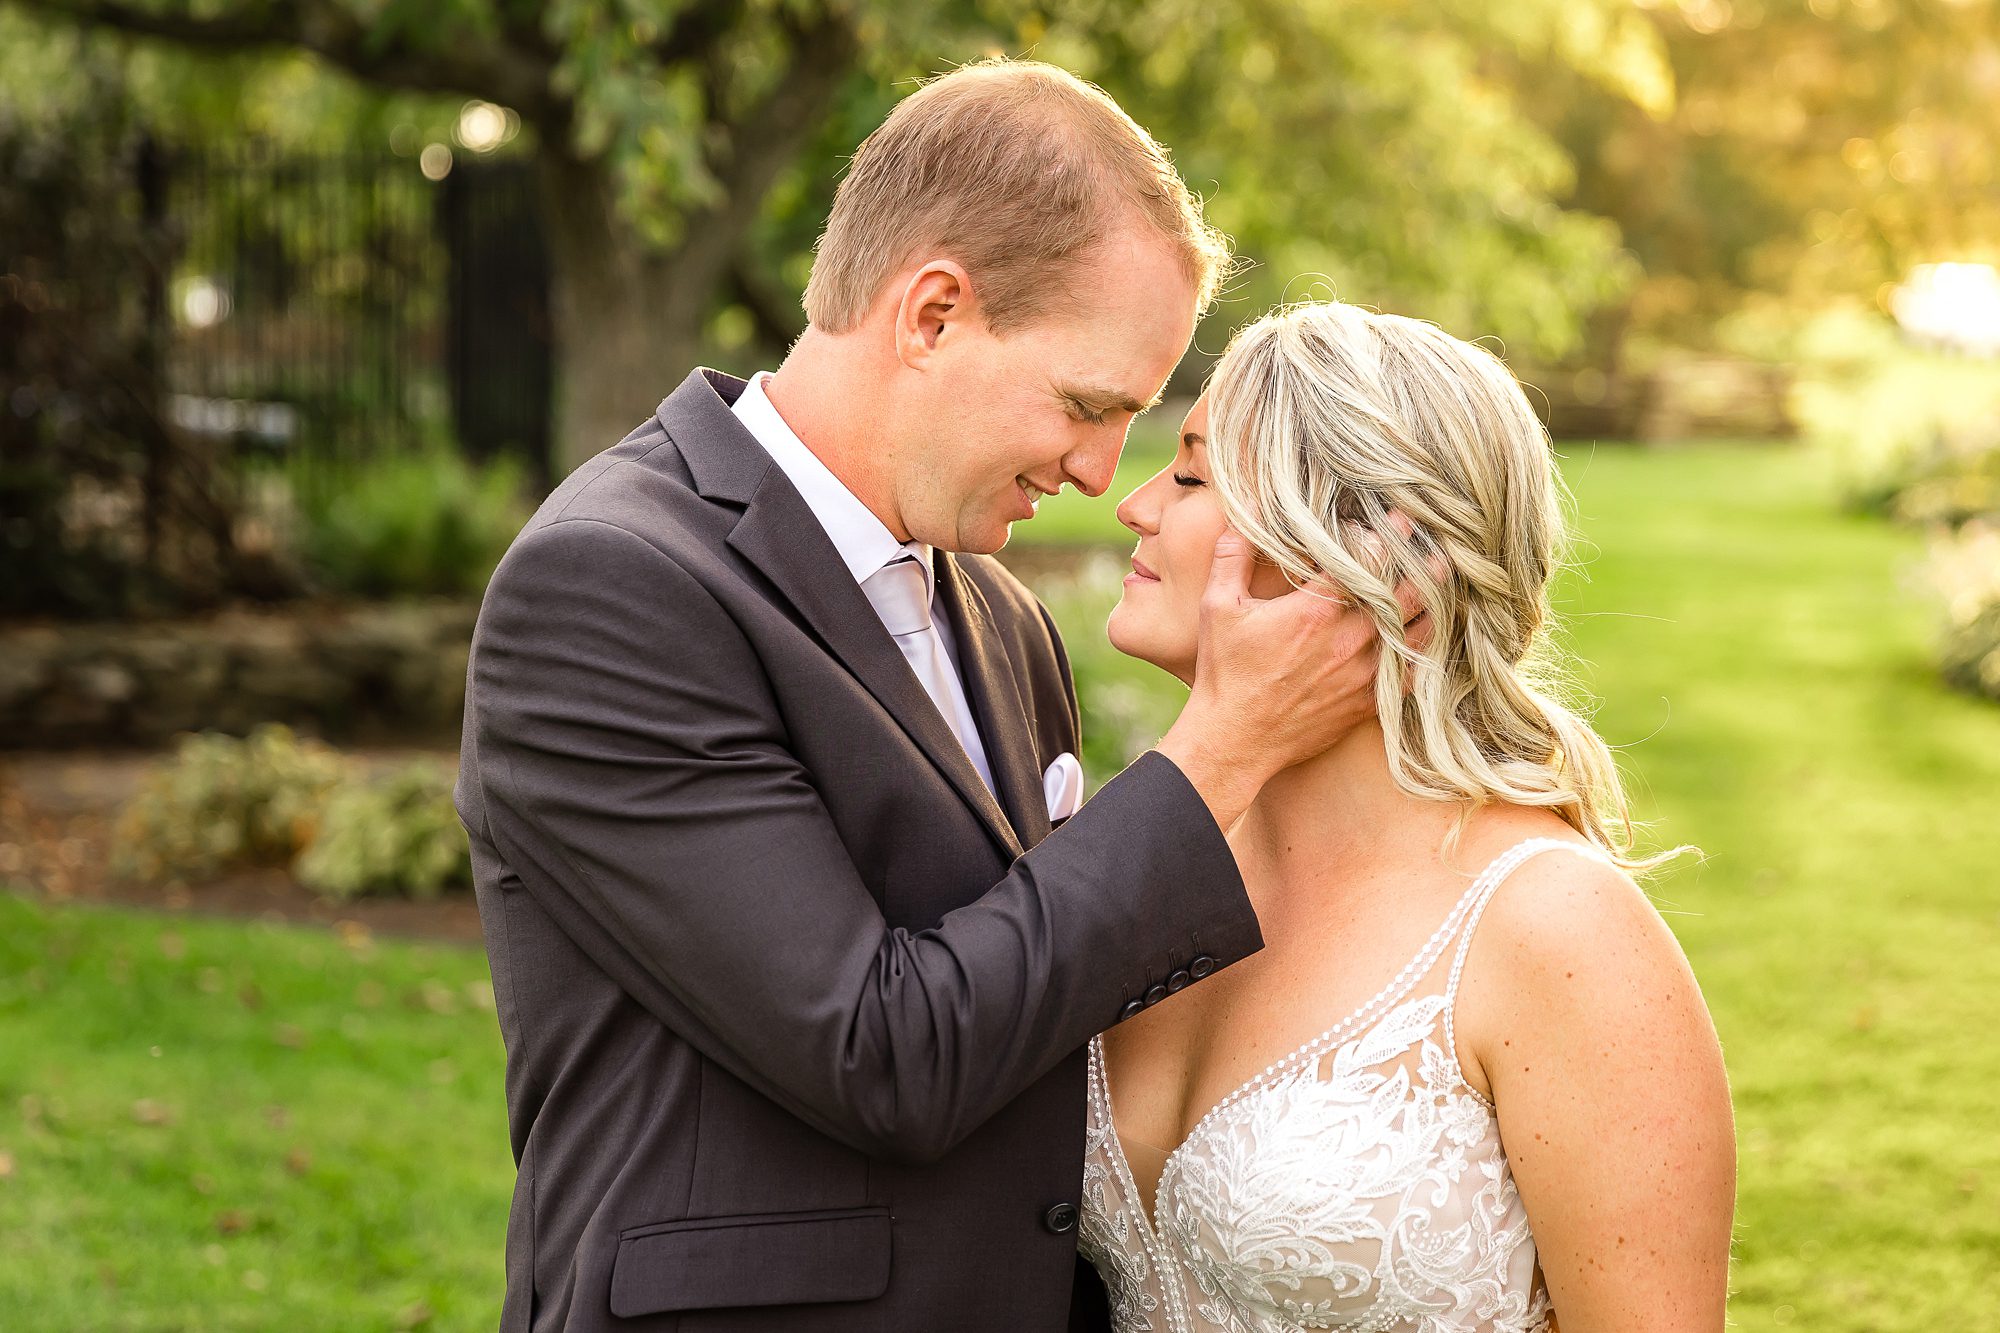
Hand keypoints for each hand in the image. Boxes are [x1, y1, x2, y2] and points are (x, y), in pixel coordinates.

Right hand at [1155, 528, 1425, 828]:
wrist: (1233, 740)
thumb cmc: (1224, 672)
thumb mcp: (1218, 606)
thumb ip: (1235, 554)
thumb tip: (1250, 508)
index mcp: (1315, 610)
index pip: (1368, 561)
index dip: (1391, 535)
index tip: (1404, 517)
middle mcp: (1347, 640)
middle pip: (1405, 593)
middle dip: (1424, 566)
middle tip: (1438, 546)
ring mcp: (1362, 674)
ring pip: (1417, 632)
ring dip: (1431, 605)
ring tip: (1441, 584)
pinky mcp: (1367, 703)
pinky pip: (1412, 674)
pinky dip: (1425, 652)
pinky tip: (1428, 637)